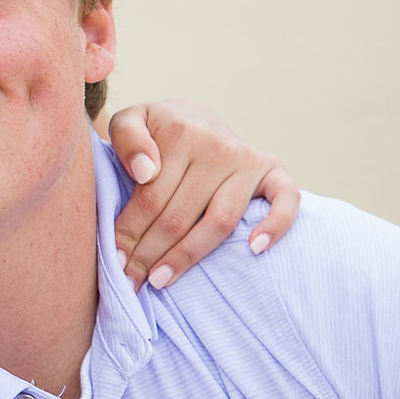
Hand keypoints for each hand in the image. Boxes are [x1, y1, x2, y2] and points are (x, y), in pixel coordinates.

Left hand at [104, 99, 298, 289]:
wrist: (195, 116)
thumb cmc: (156, 128)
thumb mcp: (131, 119)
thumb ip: (128, 137)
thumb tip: (145, 171)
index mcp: (182, 134)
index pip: (151, 197)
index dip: (129, 232)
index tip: (114, 261)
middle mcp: (219, 148)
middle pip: (180, 215)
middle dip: (151, 254)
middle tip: (132, 281)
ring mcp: (249, 160)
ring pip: (219, 221)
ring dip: (189, 256)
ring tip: (161, 280)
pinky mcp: (273, 170)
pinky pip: (285, 200)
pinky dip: (276, 225)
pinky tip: (254, 249)